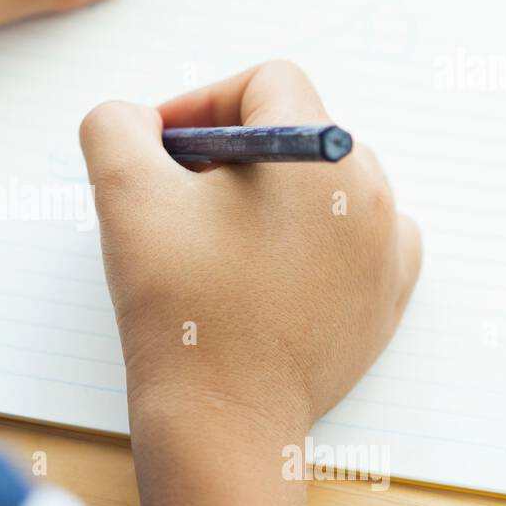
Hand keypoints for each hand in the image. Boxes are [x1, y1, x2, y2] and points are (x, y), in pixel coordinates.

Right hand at [79, 61, 421, 438]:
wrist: (221, 421)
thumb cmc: (176, 307)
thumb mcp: (124, 193)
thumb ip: (117, 126)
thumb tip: (137, 119)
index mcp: (320, 153)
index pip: (265, 84)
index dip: (202, 103)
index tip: (162, 150)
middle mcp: (372, 193)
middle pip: (295, 133)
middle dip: (233, 154)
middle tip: (179, 200)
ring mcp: (388, 250)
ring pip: (323, 185)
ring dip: (270, 196)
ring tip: (219, 242)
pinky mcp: (386, 300)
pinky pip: (353, 238)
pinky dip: (310, 240)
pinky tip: (265, 272)